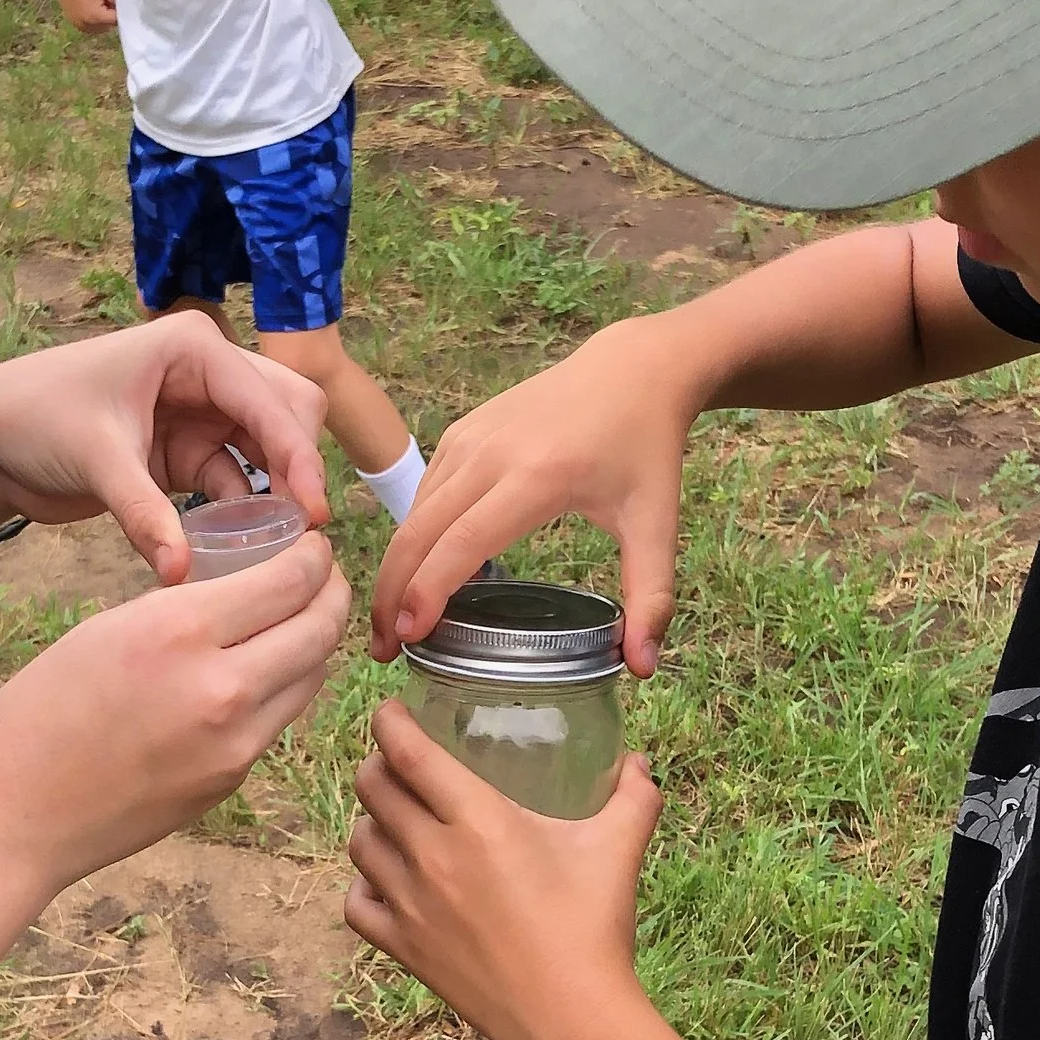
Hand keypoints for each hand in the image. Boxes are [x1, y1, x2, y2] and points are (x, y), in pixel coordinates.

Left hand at [0, 319, 330, 583]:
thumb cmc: (31, 422)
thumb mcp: (96, 462)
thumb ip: (145, 515)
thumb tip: (182, 575)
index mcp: (192, 348)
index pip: (271, 400)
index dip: (298, 456)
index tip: (313, 514)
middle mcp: (206, 373)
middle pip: (287, 413)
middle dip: (298, 466)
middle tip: (300, 527)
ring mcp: (199, 413)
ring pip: (268, 449)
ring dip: (275, 490)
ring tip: (277, 543)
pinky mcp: (185, 451)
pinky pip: (235, 480)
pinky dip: (241, 510)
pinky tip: (236, 546)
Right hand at [0, 531, 349, 896]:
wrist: (17, 812)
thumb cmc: (41, 709)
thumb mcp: (110, 629)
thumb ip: (185, 610)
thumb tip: (247, 594)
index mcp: (181, 630)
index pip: (291, 580)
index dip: (315, 556)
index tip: (312, 545)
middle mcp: (223, 686)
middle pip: (321, 629)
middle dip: (332, 594)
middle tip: (323, 577)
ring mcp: (236, 742)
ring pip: (312, 677)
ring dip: (316, 643)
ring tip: (300, 620)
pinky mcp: (233, 779)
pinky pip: (279, 720)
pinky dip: (282, 688)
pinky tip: (260, 673)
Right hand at [50, 0, 119, 33]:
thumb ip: (118, 1)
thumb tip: (126, 9)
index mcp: (94, 17)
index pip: (116, 21)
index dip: (121, 11)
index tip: (122, 2)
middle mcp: (85, 25)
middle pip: (107, 26)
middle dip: (110, 14)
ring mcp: (77, 24)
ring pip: (99, 26)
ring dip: (102, 17)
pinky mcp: (72, 20)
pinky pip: (89, 24)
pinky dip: (93, 17)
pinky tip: (90, 2)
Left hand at [344, 697, 663, 1039]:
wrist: (570, 1020)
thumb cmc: (593, 930)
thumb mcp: (618, 850)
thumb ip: (633, 796)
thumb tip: (637, 762)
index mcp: (478, 820)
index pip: (408, 751)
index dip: (389, 722)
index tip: (392, 711)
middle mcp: (431, 855)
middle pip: (373, 788)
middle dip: (378, 763)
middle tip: (398, 761)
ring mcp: (410, 904)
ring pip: (359, 841)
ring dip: (371, 820)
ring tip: (393, 817)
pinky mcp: (403, 947)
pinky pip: (357, 903)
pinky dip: (364, 884)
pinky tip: (387, 879)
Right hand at [368, 314, 698, 671]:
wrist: (633, 370)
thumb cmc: (645, 450)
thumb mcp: (657, 524)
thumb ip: (650, 597)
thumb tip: (642, 668)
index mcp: (537, 477)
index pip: (463, 542)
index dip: (427, 591)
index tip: (407, 638)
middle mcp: (492, 454)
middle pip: (420, 530)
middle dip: (390, 593)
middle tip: (382, 650)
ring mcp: (471, 437)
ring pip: (414, 511)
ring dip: (396, 568)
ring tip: (394, 622)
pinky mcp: (463, 430)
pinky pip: (425, 490)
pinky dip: (413, 535)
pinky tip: (420, 573)